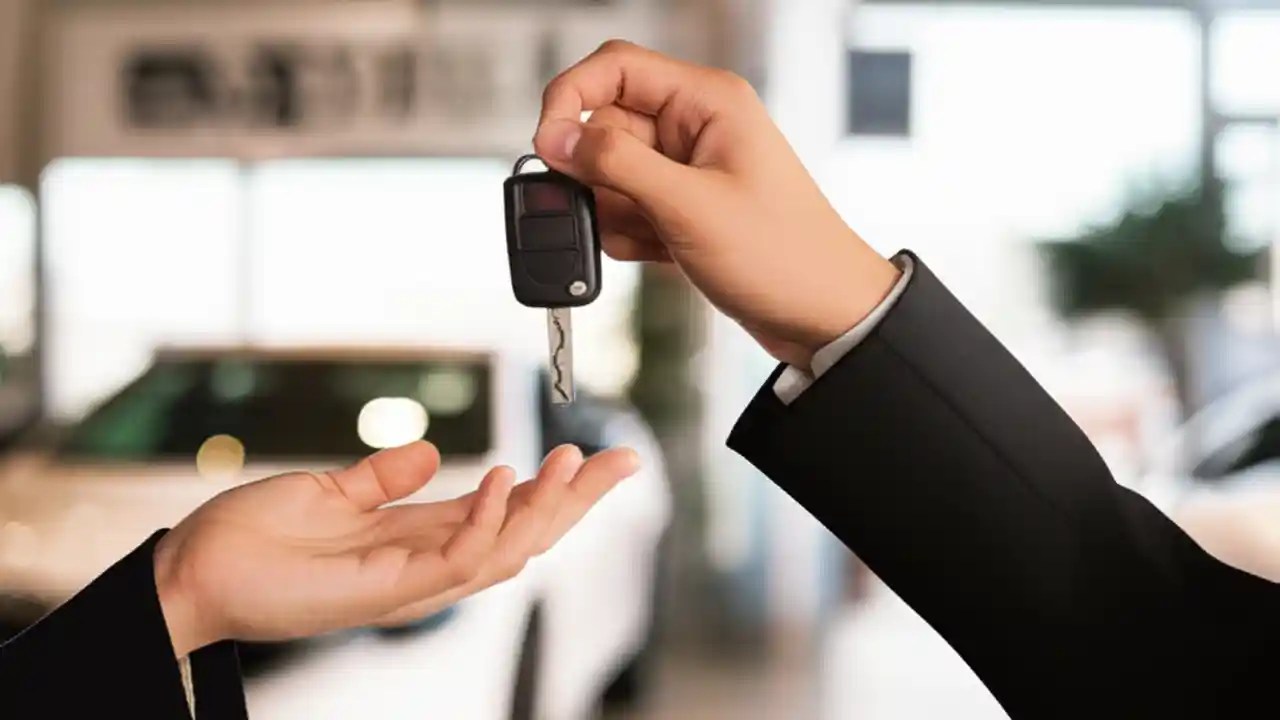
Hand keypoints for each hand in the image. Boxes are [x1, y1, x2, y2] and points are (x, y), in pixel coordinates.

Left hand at [152, 442, 637, 655]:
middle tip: (625, 462)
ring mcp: (412, 583)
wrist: (194, 571)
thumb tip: (432, 450)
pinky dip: (484, 521)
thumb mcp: (332, 491)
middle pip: (524, 536)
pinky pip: (453, 559)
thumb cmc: (253, 538)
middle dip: (578, 502)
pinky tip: (502, 479)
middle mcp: (426, 564)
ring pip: (505, 553)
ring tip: (576, 462)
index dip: (556, 488)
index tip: (597, 454)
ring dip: (546, 509)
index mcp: (419, 537)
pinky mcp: (387, 591)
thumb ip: (385, 476)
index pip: (506, 512)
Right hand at [533, 40, 900, 368]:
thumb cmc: (784, 255)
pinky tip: (662, 253)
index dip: (571, 99)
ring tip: (657, 240)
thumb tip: (556, 138)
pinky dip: (630, 235)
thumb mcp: (689, 207)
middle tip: (622, 213)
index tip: (548, 144)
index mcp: (706, 101)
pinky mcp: (682, 208)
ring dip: (616, 214)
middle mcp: (695, 127)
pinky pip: (626, 209)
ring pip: (610, 174)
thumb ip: (616, 165)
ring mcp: (687, 169)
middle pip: (606, 127)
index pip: (615, 68)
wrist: (824, 316)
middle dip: (599, 178)